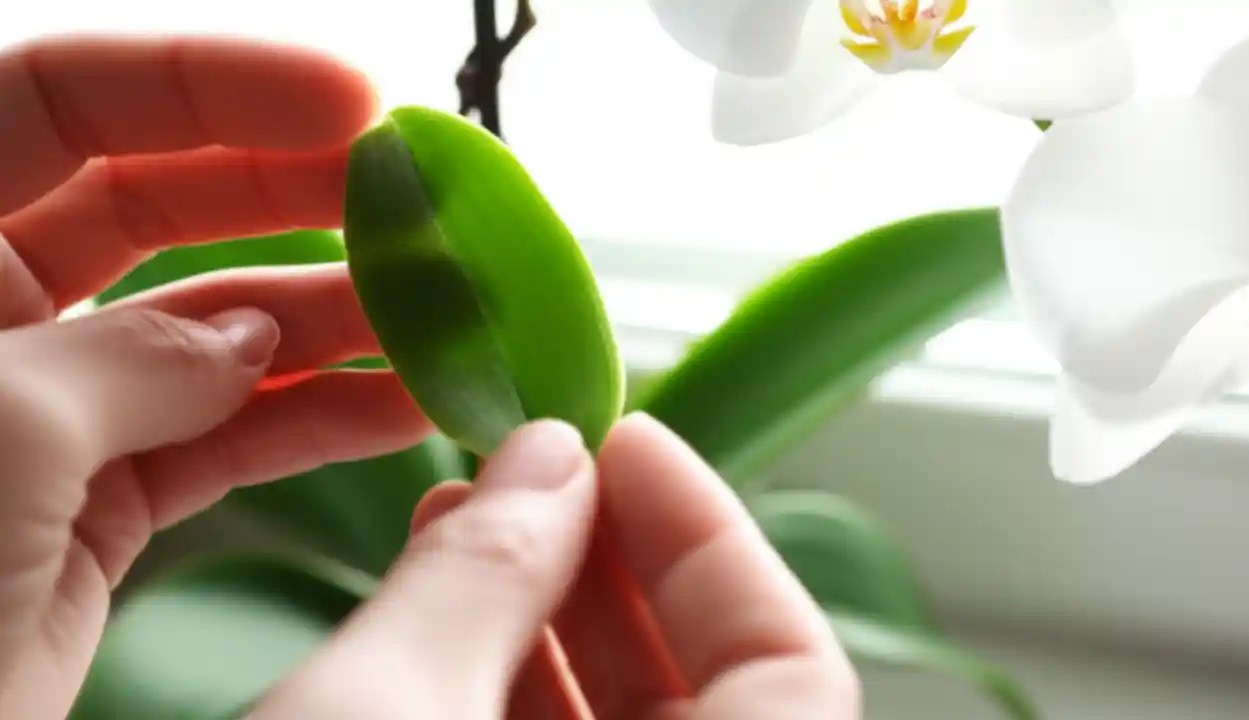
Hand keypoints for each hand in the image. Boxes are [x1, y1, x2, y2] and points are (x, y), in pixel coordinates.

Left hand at [0, 37, 431, 716]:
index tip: (350, 101)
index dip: (209, 85)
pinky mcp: (98, 505)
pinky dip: (317, 419)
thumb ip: (131, 365)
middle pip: (152, 201)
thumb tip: (246, 342)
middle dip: (292, 193)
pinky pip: (225, 436)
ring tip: (440, 314)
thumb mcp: (0, 438)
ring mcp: (51, 413)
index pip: (58, 103)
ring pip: (210, 332)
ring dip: (335, 319)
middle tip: (410, 198)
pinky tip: (406, 405)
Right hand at [253, 415, 860, 718]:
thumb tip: (553, 454)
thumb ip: (485, 578)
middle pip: (701, 688)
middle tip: (535, 466)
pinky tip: (431, 601)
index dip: (714, 538)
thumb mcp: (380, 716)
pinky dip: (495, 677)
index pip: (793, 673)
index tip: (626, 438)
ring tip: (462, 511)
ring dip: (542, 610)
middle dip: (612, 559)